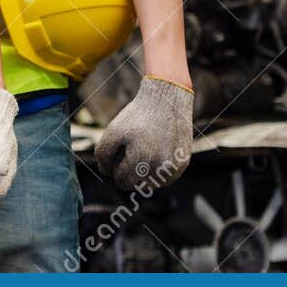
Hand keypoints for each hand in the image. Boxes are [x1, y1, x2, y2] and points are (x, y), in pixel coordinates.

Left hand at [95, 75, 193, 190]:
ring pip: (152, 184)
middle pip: (138, 185)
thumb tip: (106, 173)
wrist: (167, 101)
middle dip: (129, 173)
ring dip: (144, 174)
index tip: (117, 153)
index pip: (123, 182)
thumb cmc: (137, 117)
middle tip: (129, 151)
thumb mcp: (113, 131)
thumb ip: (103, 155)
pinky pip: (166, 178)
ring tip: (142, 150)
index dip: (116, 169)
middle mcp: (160, 168)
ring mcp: (174, 168)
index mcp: (141, 161)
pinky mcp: (183, 164)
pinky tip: (154, 152)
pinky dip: (157, 170)